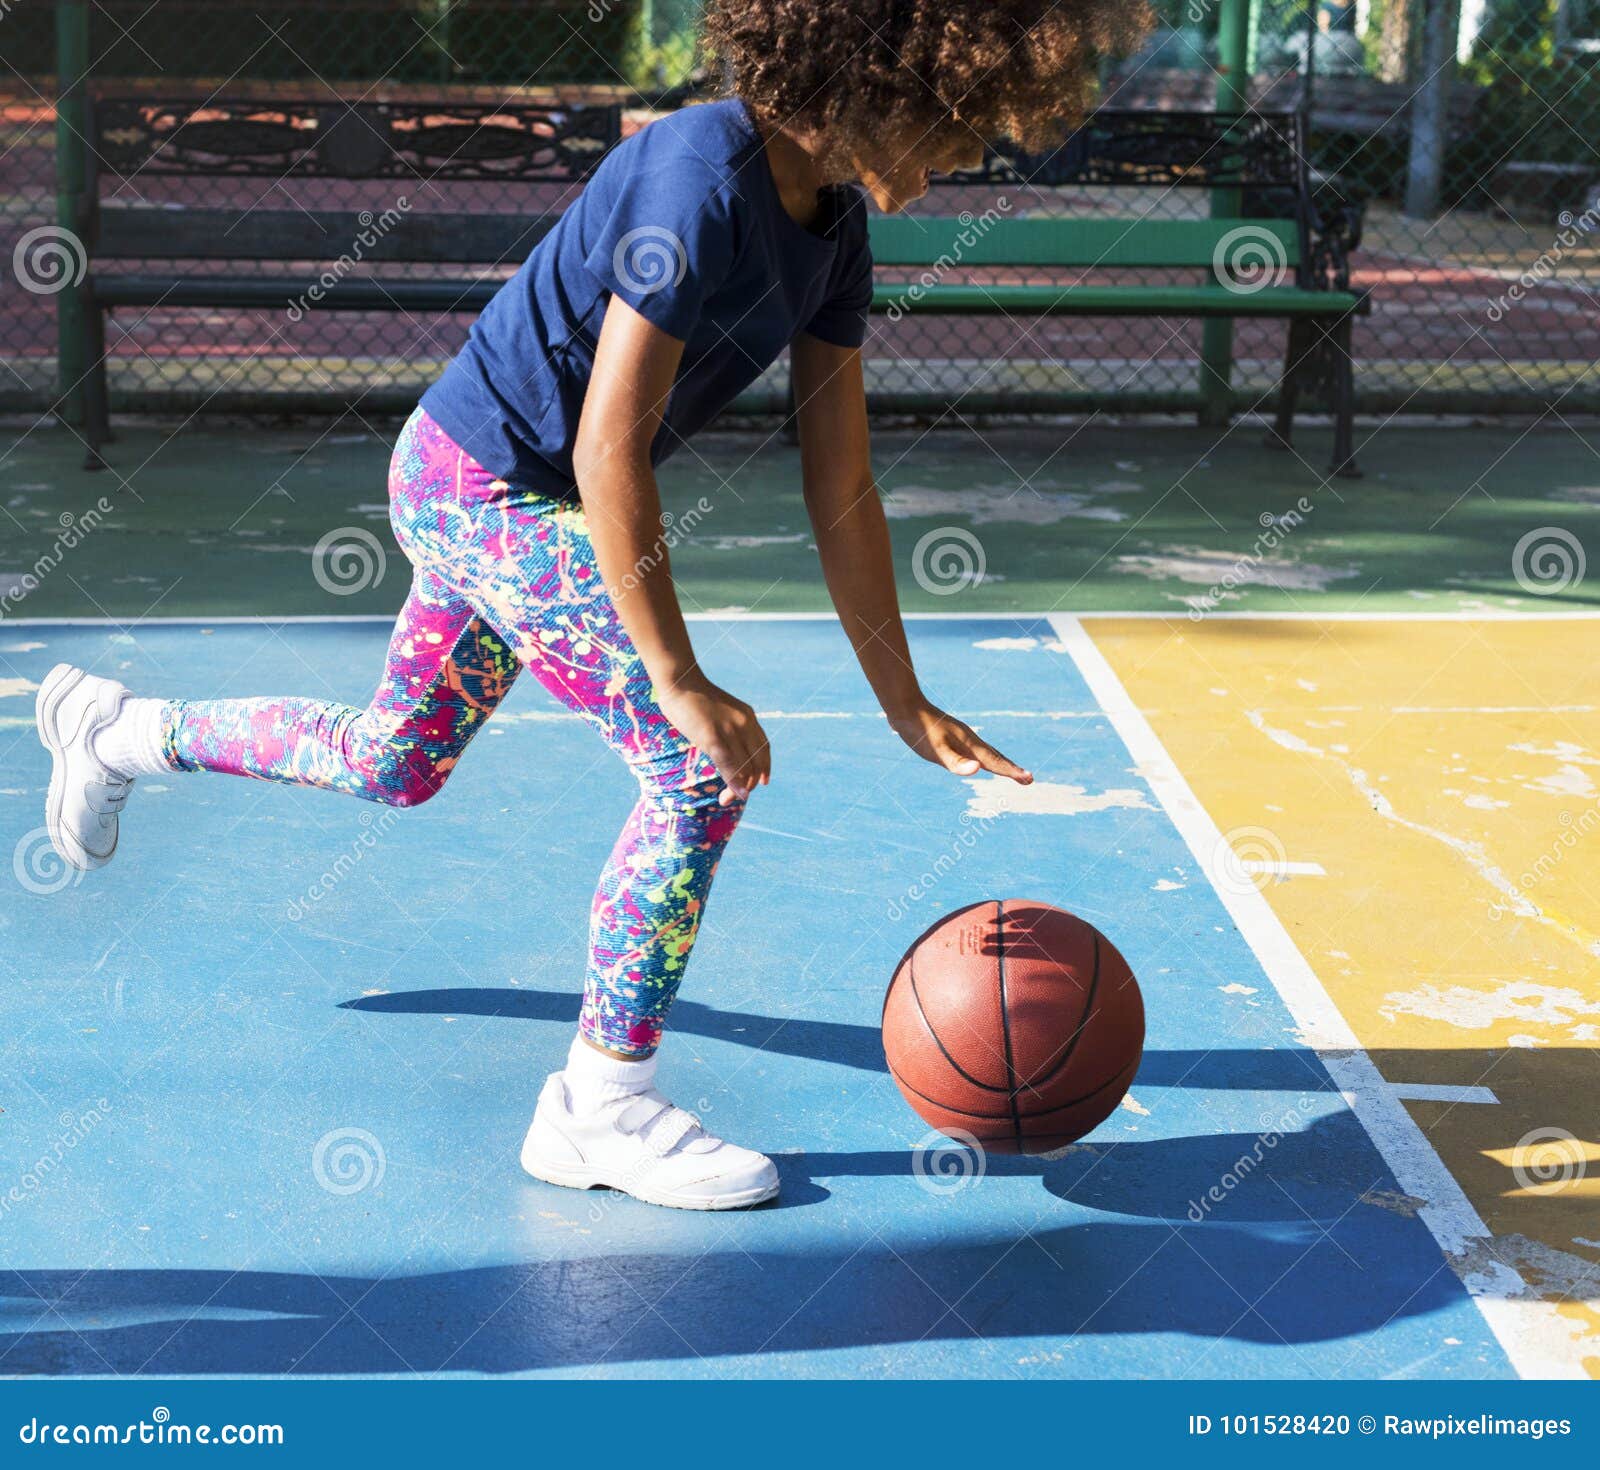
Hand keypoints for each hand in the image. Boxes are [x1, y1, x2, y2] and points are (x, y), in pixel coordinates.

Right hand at [657, 674, 771, 805]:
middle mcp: (744, 724)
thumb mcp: (720, 712)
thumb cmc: (694, 698)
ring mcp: (729, 731)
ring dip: (739, 789)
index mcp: (748, 716)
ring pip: (744, 767)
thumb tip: (726, 746)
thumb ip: (728, 727)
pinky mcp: (713, 737)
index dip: (765, 767)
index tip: (762, 781)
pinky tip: (733, 795)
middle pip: (757, 761)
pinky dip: (734, 783)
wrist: (680, 682)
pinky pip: (728, 765)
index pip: (764, 748)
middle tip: (739, 796)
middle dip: (751, 783)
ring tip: (728, 800)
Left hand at [887, 698, 1032, 784]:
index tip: (1030, 779)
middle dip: (1011, 768)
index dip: (1011, 772)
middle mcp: (969, 740)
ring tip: (1009, 770)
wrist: (905, 708)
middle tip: (1028, 779)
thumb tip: (977, 769)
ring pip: (986, 752)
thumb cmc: (919, 730)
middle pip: (995, 756)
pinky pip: (974, 750)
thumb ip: (955, 762)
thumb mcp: (935, 749)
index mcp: (969, 744)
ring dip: (999, 762)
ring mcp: (960, 738)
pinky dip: (983, 757)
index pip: (995, 762)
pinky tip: (976, 760)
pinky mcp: (950, 737)